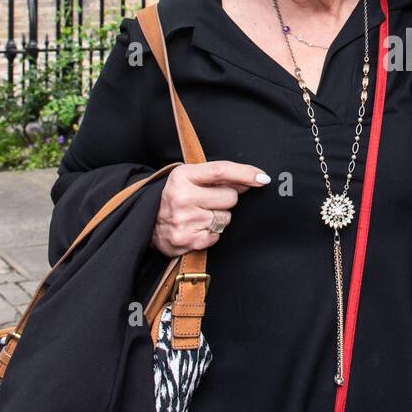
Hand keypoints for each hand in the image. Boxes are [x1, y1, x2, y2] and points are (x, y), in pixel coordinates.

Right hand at [152, 161, 269, 256]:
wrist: (147, 222)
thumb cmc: (176, 196)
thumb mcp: (190, 177)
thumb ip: (219, 176)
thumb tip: (254, 179)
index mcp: (183, 176)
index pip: (221, 171)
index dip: (245, 173)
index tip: (263, 178)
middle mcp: (182, 197)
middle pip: (230, 197)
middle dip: (226, 199)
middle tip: (208, 201)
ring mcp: (184, 220)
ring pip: (226, 218)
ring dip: (218, 217)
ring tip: (199, 214)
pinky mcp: (188, 240)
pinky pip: (218, 236)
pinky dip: (212, 233)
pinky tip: (197, 227)